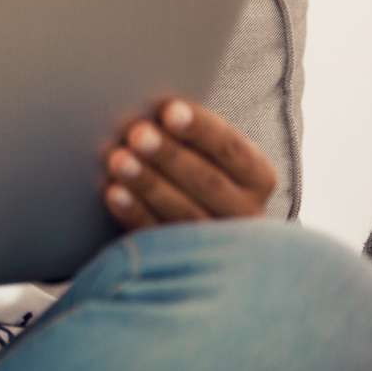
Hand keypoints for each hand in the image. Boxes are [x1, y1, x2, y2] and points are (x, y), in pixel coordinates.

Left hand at [102, 97, 277, 230]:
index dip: (200, 128)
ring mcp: (218, 241)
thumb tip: (156, 108)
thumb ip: (188, 133)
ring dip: (149, 183)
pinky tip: (114, 193)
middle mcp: (247, 212)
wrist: (199, 231)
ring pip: (184, 212)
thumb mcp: (205, 152)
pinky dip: (135, 213)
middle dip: (169, 155)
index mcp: (258, 177)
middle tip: (137, 133)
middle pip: (208, 182)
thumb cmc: (192, 168)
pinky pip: (159, 237)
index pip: (231, 149)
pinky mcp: (187, 261)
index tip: (168, 110)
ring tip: (118, 160)